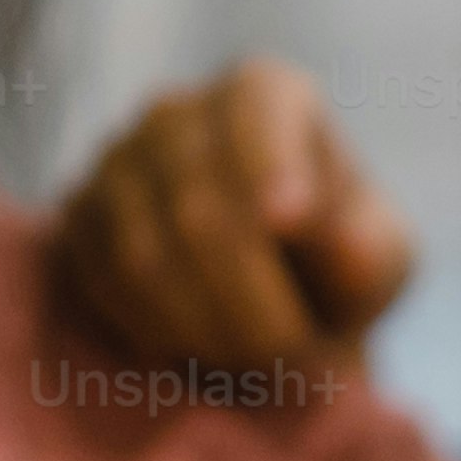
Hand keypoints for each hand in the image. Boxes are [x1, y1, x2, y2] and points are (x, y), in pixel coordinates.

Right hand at [57, 59, 405, 373]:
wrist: (273, 296)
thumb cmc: (337, 263)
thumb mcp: (381, 259)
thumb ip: (369, 250)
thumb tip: (342, 246)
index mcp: (263, 92)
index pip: (255, 111)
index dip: (268, 161)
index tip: (289, 219)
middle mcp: (177, 112)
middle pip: (197, 204)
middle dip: (249, 298)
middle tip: (293, 359)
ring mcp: (116, 161)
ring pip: (143, 253)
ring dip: (204, 326)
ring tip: (254, 367)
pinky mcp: (79, 216)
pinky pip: (103, 281)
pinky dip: (155, 330)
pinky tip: (197, 351)